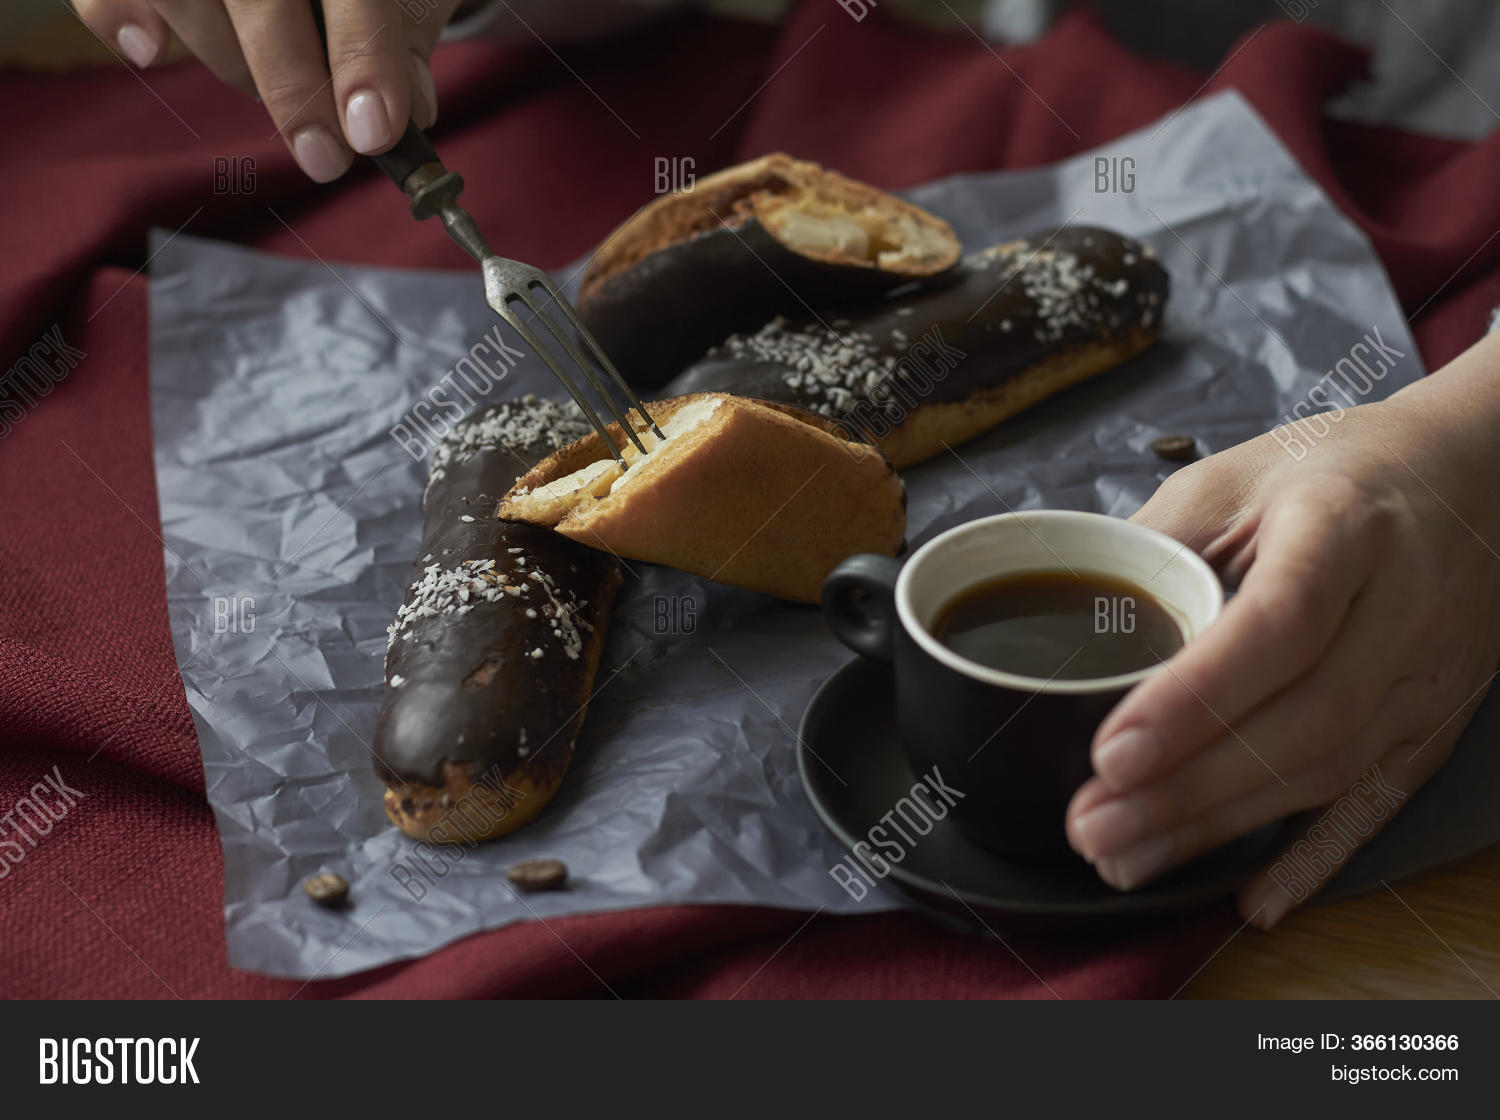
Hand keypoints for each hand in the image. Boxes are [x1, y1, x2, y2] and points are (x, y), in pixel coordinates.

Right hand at [73, 0, 465, 180]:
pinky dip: (120, 18)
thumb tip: (407, 111)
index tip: (374, 133)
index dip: (363, 60)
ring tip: (279, 87)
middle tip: (327, 158)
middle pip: (260, 2)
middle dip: (295, 91)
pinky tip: (150, 50)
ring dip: (234, 67)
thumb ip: (405, 43)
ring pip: (190, 3)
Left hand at [1065, 332, 1499, 926]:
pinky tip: (1253, 898)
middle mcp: (1402, 609)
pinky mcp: (1435, 721)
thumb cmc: (1332, 471)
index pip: (1276, 626)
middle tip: (1091, 826)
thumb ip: (1156, 543)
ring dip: (1220, 826)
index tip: (1111, 752)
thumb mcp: (1232, 476)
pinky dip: (1314, 856)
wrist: (1470, 474)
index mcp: (1344, 528)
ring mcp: (1429, 676)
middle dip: (1187, 788)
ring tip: (1123, 855)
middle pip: (1302, 720)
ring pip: (1328, 771)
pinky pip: (1377, 802)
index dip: (1193, 699)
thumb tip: (1076, 626)